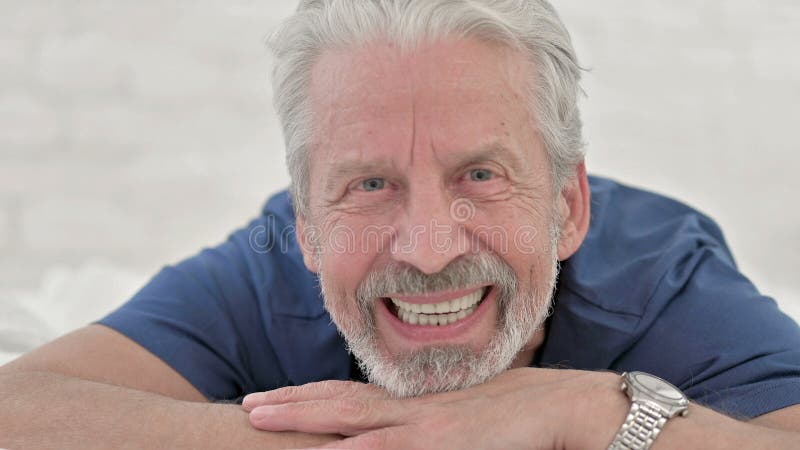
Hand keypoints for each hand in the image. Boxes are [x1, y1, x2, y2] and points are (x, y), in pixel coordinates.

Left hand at [242, 368, 627, 448]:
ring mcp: (423, 425)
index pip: (349, 398)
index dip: (308, 398)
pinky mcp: (443, 442)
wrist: (557, 405)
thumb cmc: (511, 417)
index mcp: (411, 405)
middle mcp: (409, 410)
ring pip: (351, 421)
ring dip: (304, 418)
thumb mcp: (458, 421)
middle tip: (247, 405)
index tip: (273, 400)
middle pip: (338, 403)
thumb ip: (424, 427)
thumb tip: (397, 435)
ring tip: (261, 419)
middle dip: (290, 404)